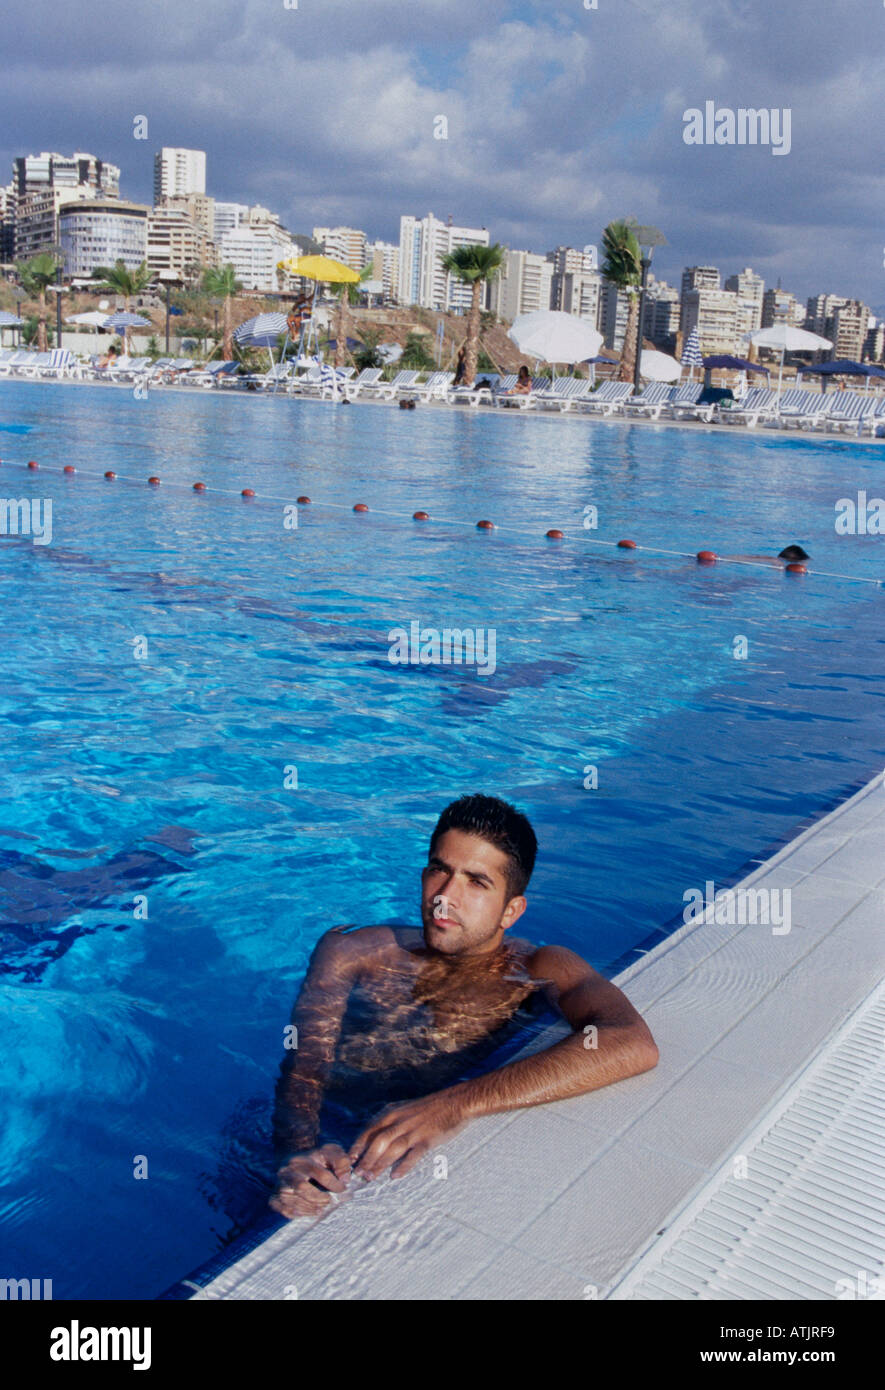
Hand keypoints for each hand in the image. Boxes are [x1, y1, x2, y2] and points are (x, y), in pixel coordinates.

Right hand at [269, 1143, 351, 1219]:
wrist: (293, 1160)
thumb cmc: (317, 1159)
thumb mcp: (332, 1152)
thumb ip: (342, 1162)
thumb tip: (345, 1179)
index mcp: (304, 1159)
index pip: (321, 1174)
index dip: (335, 1184)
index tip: (343, 1188)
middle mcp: (289, 1170)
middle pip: (302, 1187)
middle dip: (319, 1198)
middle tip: (329, 1200)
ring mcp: (279, 1184)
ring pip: (291, 1200)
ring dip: (309, 1208)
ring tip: (321, 1208)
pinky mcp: (274, 1196)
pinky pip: (283, 1208)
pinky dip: (297, 1213)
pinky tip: (308, 1211)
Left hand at [348, 1089, 469, 1182]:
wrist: (455, 1102)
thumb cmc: (428, 1108)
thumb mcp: (404, 1109)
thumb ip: (390, 1121)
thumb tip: (375, 1137)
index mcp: (392, 1112)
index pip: (370, 1130)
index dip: (359, 1145)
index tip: (350, 1159)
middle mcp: (400, 1121)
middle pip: (378, 1141)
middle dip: (366, 1158)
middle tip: (358, 1174)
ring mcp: (414, 1130)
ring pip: (392, 1149)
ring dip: (380, 1164)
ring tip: (371, 1178)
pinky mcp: (427, 1139)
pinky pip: (413, 1154)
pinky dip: (404, 1166)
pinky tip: (395, 1176)